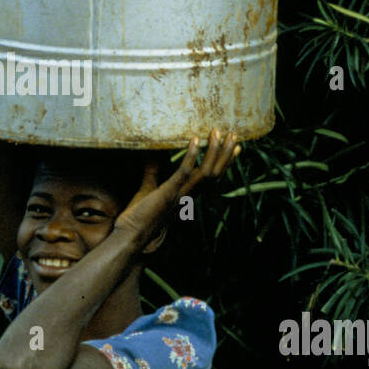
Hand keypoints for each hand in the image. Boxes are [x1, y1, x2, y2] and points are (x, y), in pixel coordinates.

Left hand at [114, 130, 240, 248]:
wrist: (132, 235)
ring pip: (206, 172)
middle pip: (215, 173)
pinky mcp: (169, 193)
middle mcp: (189, 195)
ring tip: (218, 132)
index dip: (224, 162)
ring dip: (214, 151)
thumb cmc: (139, 215)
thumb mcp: (149, 188)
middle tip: (234, 134)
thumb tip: (151, 154)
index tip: (235, 148)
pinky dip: (190, 157)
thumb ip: (152, 171)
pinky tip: (195, 140)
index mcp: (187, 195)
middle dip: (225, 153)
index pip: (212, 177)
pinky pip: (184, 173)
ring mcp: (181, 195)